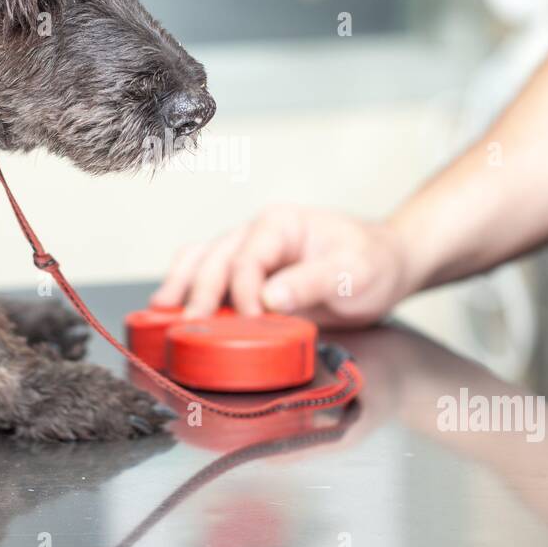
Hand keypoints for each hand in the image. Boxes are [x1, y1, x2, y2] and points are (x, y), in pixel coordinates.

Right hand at [150, 204, 412, 326]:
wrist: (385, 265)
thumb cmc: (372, 262)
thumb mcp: (353, 272)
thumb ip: (312, 282)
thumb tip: (270, 299)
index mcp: (281, 224)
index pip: (247, 257)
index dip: (241, 291)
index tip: (248, 321)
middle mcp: (258, 233)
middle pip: (216, 258)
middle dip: (200, 291)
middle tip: (189, 323)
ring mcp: (249, 252)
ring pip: (202, 261)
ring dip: (182, 285)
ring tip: (162, 312)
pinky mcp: (248, 275)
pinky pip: (208, 272)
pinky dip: (188, 286)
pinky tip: (172, 306)